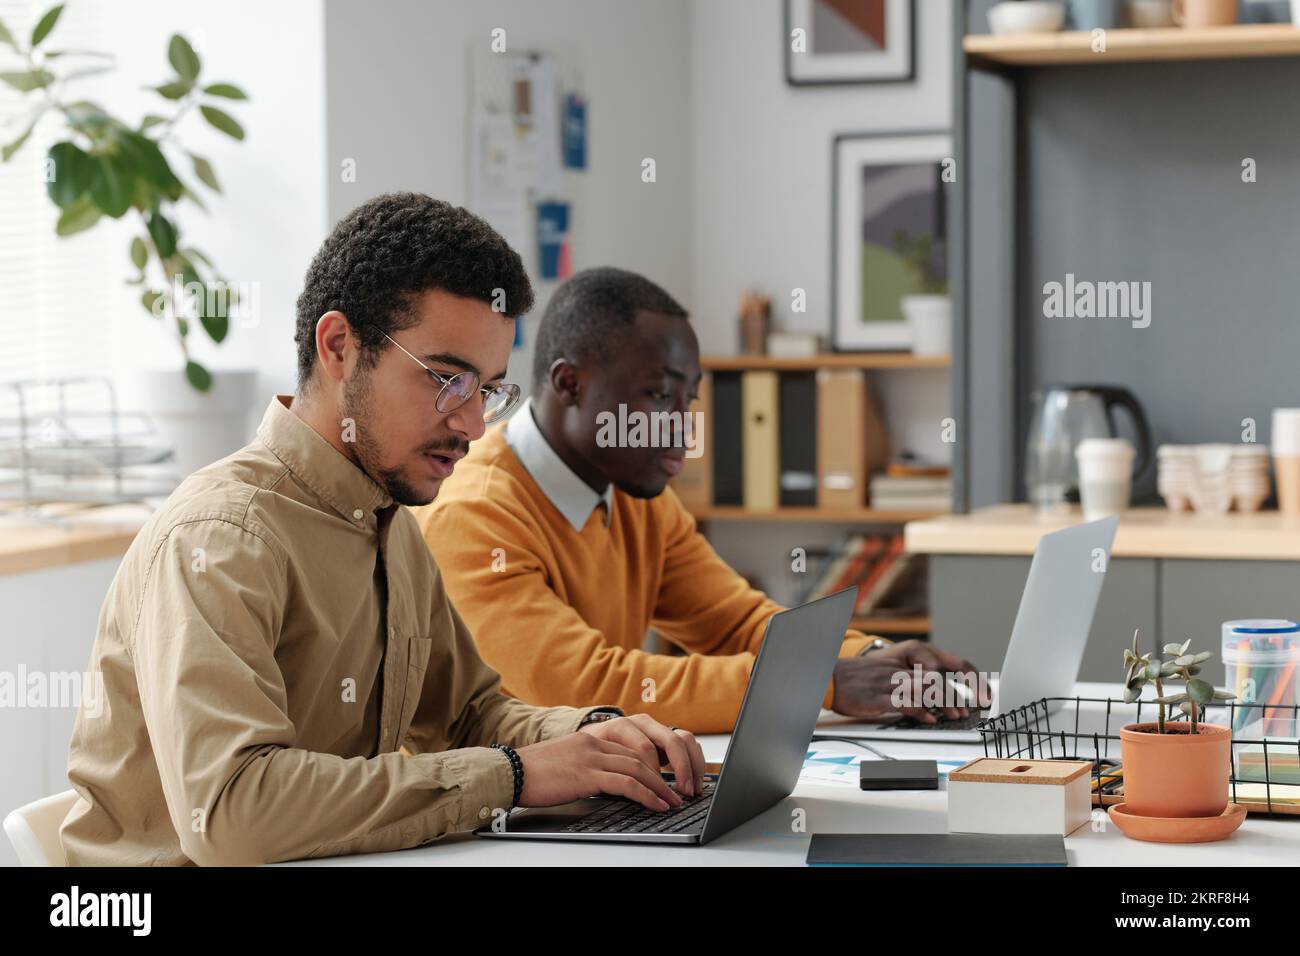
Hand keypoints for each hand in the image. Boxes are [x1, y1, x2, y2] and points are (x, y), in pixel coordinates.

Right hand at [513, 715, 703, 810]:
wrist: (509, 772)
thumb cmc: (534, 773)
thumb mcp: (568, 763)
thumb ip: (591, 765)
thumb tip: (613, 782)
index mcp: (592, 737)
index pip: (633, 746)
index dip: (656, 762)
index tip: (668, 778)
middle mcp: (596, 741)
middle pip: (643, 755)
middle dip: (666, 775)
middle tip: (680, 791)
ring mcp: (592, 756)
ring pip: (639, 768)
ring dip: (661, 787)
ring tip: (673, 802)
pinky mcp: (587, 774)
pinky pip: (627, 783)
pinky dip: (647, 795)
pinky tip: (656, 805)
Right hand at [831, 640, 977, 722]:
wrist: (831, 677)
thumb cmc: (864, 676)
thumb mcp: (894, 666)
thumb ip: (918, 676)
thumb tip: (946, 694)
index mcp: (908, 653)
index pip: (947, 661)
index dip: (969, 677)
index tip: (984, 693)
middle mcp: (901, 665)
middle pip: (939, 676)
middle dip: (957, 694)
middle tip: (967, 710)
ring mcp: (889, 680)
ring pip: (926, 687)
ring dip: (944, 703)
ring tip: (954, 716)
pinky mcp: (877, 697)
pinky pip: (904, 702)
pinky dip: (920, 711)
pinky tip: (929, 719)